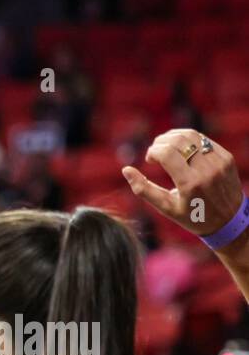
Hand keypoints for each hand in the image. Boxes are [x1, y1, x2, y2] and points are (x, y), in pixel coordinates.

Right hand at [122, 130, 244, 243]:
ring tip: (166, 148)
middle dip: (161, 142)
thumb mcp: (166, 208)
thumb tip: (126, 169)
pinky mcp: (226, 156)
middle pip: (178, 141)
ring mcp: (218, 161)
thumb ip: (144, 189)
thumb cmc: (192, 216)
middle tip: (155, 153)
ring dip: (173, 137)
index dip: (153, 151)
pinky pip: (204, 139)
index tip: (149, 159)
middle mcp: (206, 170)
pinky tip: (182, 150)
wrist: (228, 219)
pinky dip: (188, 140)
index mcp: (190, 184)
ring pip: (191, 135)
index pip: (167, 153)